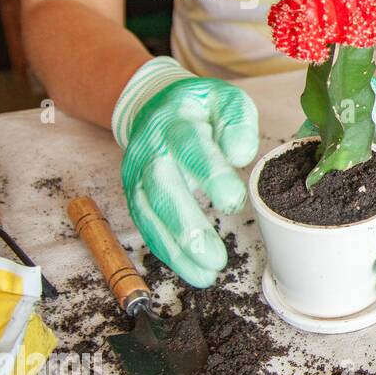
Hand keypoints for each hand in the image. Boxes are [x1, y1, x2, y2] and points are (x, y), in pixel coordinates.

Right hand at [114, 58, 258, 286]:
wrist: (155, 105)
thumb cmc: (200, 109)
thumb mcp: (225, 100)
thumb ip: (237, 121)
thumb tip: (240, 153)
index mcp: (177, 122)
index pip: (191, 148)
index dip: (210, 175)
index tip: (234, 202)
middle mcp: (151, 150)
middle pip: (163, 189)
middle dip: (187, 227)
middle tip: (215, 256)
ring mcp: (138, 174)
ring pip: (150, 216)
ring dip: (177, 249)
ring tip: (207, 274)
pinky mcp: (135, 195)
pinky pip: (147, 227)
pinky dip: (167, 252)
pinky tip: (192, 270)